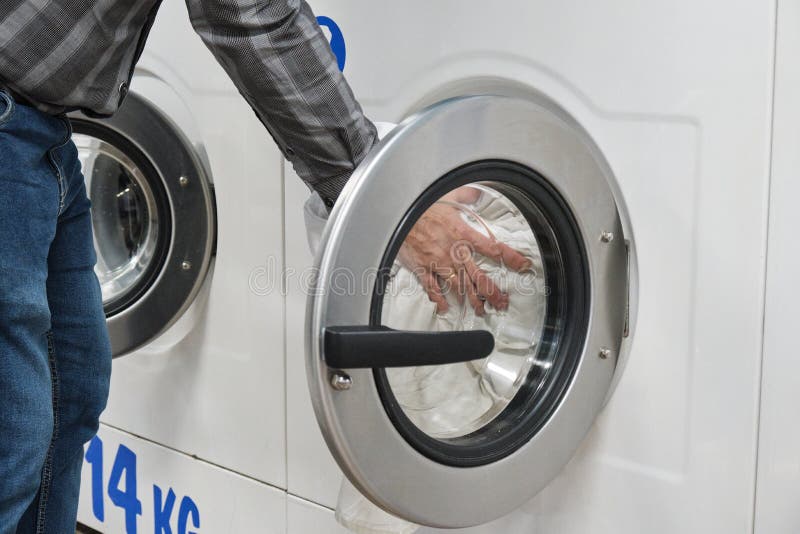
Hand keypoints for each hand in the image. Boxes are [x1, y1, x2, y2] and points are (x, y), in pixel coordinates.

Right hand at [397, 187, 530, 315]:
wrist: (398, 216)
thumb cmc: (422, 207)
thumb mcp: (448, 196)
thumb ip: (466, 196)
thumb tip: (477, 193)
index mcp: (463, 235)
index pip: (493, 248)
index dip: (511, 258)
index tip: (523, 265)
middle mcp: (454, 253)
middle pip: (479, 277)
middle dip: (492, 293)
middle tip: (502, 303)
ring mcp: (439, 264)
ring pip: (460, 287)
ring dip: (471, 301)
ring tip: (481, 311)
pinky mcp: (424, 270)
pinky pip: (433, 289)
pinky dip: (439, 300)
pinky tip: (445, 307)